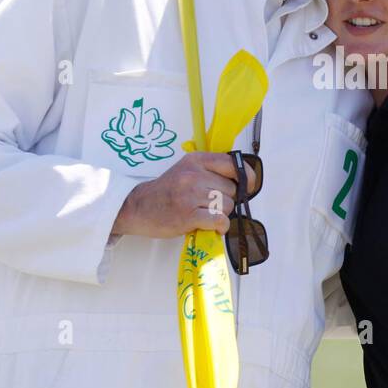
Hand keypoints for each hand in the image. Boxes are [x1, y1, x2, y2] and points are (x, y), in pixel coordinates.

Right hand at [111, 151, 238, 238]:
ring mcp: (190, 195)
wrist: (138, 208)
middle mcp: (193, 175)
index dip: (246, 176)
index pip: (232, 164)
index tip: (248, 186)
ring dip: (222, 215)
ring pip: (227, 206)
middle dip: (227, 200)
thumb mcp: (186, 170)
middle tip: (211, 206)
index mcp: (195, 160)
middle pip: (231, 189)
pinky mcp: (188, 215)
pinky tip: (213, 227)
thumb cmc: (166, 191)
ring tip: (206, 215)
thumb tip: (243, 181)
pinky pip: (219, 220)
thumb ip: (210, 171)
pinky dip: (220, 227)